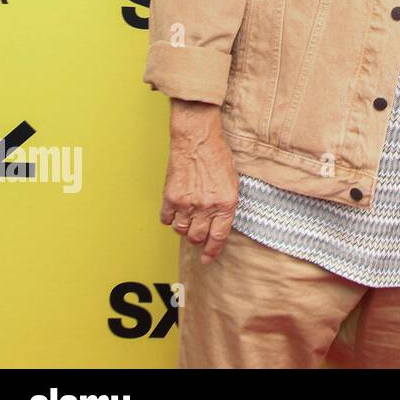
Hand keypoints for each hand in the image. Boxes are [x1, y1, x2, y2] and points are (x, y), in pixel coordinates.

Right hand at [160, 99, 238, 263]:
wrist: (197, 140)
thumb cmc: (217, 157)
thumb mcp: (233, 182)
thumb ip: (226, 205)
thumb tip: (220, 223)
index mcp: (226, 203)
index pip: (218, 237)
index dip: (212, 251)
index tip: (208, 258)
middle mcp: (206, 207)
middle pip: (197, 237)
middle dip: (198, 238)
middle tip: (198, 233)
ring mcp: (187, 203)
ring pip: (181, 230)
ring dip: (184, 229)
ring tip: (188, 219)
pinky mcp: (170, 197)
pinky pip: (167, 219)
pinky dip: (170, 219)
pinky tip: (175, 212)